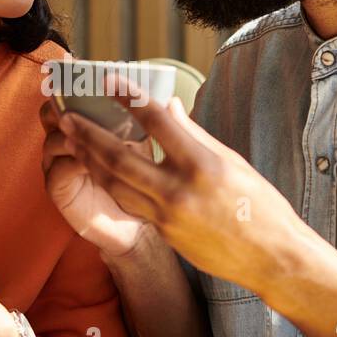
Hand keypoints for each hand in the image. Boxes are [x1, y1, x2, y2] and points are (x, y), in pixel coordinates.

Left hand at [56, 78, 318, 294]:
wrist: (270, 257)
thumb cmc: (259, 204)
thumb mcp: (230, 161)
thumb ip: (193, 134)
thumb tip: (170, 105)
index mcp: (202, 164)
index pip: (157, 120)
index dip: (129, 97)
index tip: (108, 79)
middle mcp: (179, 190)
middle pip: (119, 156)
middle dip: (87, 135)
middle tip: (66, 116)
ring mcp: (167, 216)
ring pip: (114, 183)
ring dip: (88, 160)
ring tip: (72, 141)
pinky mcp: (163, 233)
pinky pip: (128, 203)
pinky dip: (109, 184)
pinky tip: (95, 169)